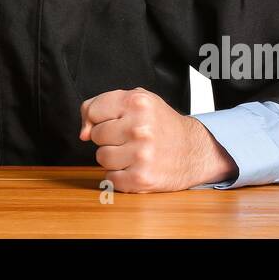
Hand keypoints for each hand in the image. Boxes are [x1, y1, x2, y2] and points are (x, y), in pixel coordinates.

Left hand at [79, 87, 236, 192]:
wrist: (195, 150)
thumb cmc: (161, 124)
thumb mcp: (137, 101)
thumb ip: (101, 106)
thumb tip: (83, 133)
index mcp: (137, 102)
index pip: (93, 110)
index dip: (100, 117)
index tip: (115, 121)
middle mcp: (140, 127)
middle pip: (96, 136)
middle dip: (109, 138)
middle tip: (130, 138)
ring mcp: (141, 154)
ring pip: (101, 158)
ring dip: (113, 158)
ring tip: (133, 153)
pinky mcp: (142, 178)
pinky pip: (110, 179)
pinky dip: (120, 176)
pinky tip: (136, 167)